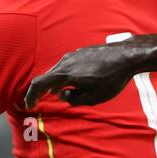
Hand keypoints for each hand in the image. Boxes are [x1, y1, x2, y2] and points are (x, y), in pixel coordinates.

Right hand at [25, 43, 140, 108]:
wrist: (127, 56)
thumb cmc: (111, 79)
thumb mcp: (93, 98)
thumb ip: (74, 99)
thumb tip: (63, 95)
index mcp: (65, 74)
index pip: (40, 84)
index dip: (31, 96)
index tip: (29, 105)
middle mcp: (65, 61)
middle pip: (48, 77)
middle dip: (43, 90)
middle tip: (38, 101)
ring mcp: (73, 55)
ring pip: (58, 71)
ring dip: (55, 83)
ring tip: (57, 92)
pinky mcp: (81, 52)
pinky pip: (67, 65)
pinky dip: (64, 75)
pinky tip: (72, 81)